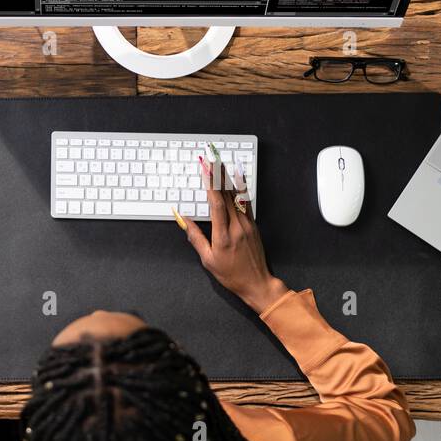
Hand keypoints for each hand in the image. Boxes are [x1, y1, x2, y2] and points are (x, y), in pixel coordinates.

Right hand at [179, 159, 288, 313]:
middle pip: (226, 195)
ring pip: (237, 196)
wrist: (257, 282)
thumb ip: (196, 238)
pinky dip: (240, 188)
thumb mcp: (208, 260)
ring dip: (228, 177)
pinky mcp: (253, 225)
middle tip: (210, 158)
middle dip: (217, 175)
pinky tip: (237, 177)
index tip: (205, 169)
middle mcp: (237, 227)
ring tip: (221, 162)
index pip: (216, 204)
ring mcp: (247, 224)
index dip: (210, 184)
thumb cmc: (231, 274)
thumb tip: (184, 220)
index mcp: (223, 236)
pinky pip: (246, 202)